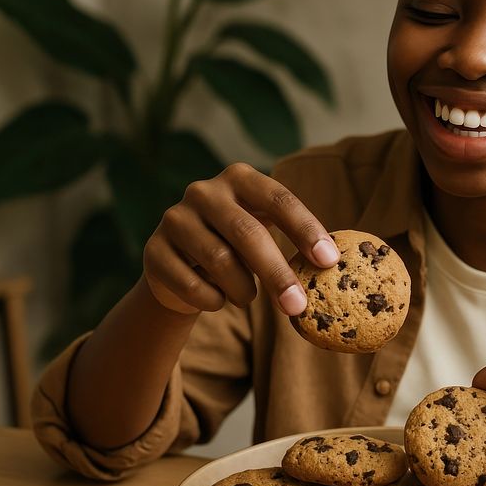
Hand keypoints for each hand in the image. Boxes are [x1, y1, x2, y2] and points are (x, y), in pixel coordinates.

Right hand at [142, 163, 338, 314]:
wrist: (179, 266)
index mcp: (240, 179)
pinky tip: (219, 300)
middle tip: (297, 307)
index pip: (279, 199)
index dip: (305, 229)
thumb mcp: (264, 231)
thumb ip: (292, 239)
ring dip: (243, 289)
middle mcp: (204, 191)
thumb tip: (333, 264)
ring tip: (249, 298)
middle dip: (277, 273)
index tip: (329, 261)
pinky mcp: (153, 250)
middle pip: (248, 233)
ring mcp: (174, 218)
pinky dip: (212, 300)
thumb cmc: (238, 247)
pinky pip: (190, 284)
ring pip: (219, 260)